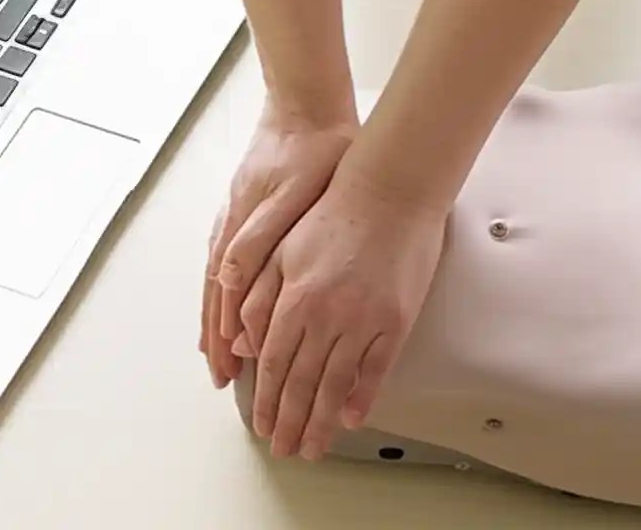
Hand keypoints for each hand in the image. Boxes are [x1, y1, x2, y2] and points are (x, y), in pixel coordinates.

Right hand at [201, 98, 356, 387]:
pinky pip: (223, 263)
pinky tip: (221, 302)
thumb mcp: (288, 196)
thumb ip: (258, 238)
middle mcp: (229, 229)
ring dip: (215, 320)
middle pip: (216, 295)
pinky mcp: (241, 211)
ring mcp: (232, 220)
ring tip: (214, 351)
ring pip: (217, 282)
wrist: (305, 107)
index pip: (227, 295)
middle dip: (217, 338)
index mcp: (241, 230)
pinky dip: (219, 292)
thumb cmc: (308, 152)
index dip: (228, 333)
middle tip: (219, 375)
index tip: (231, 367)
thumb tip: (227, 282)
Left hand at [246, 170, 446, 459]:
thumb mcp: (279, 249)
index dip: (267, 400)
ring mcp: (363, 319)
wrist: (389, 191)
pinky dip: (363, 396)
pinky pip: (377, 367)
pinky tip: (352, 418)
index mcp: (294, 297)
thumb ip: (258, 297)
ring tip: (314, 446)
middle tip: (285, 448)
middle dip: (291, 421)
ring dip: (322, 420)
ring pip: (337, 383)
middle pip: (303, 382)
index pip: (274, 363)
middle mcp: (326, 314)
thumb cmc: (333, 214)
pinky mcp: (396, 318)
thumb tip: (243, 344)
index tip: (264, 424)